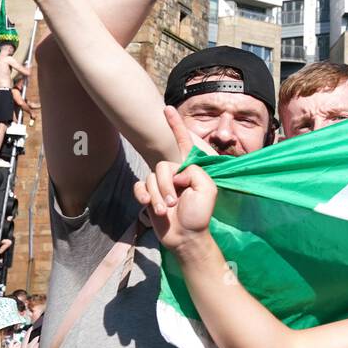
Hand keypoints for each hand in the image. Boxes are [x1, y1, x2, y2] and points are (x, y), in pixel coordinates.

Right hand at [134, 108, 218, 249]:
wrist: (184, 238)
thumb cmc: (199, 215)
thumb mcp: (207, 189)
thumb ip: (194, 171)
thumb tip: (175, 170)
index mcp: (192, 168)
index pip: (183, 142)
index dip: (176, 126)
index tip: (167, 109)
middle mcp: (176, 172)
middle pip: (163, 165)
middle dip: (167, 185)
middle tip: (173, 202)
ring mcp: (162, 183)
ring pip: (151, 177)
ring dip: (157, 196)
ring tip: (166, 210)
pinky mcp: (149, 193)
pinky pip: (140, 186)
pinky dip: (144, 196)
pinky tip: (149, 206)